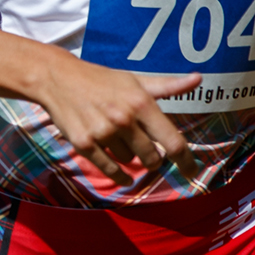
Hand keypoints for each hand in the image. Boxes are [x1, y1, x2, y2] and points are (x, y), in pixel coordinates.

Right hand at [32, 55, 200, 184]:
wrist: (57, 78)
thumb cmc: (101, 80)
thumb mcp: (134, 80)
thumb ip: (167, 85)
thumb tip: (198, 78)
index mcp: (141, 103)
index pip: (172, 141)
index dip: (186, 161)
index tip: (191, 173)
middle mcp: (124, 119)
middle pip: (152, 158)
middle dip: (151, 158)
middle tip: (143, 148)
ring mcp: (102, 132)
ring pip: (128, 161)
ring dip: (127, 155)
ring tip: (114, 137)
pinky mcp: (83, 143)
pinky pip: (109, 169)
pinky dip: (118, 176)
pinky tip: (123, 177)